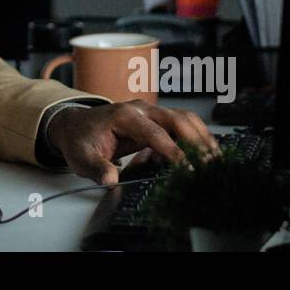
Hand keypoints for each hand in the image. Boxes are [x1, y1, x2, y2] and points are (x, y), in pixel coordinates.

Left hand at [46, 101, 218, 185]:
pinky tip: (202, 154)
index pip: (156, 134)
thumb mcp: (82, 158)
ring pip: (183, 118)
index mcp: (124, 116)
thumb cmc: (80, 140)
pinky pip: (180, 124)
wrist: (75, 125)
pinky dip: (195, 136)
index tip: (189, 169)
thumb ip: (97, 169)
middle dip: (196, 141)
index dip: (174, 152)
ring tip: (215, 158)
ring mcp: (149, 112)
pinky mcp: (155, 119)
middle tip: (210, 163)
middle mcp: (140, 109)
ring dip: (201, 136)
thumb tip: (110, 180)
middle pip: (177, 120)